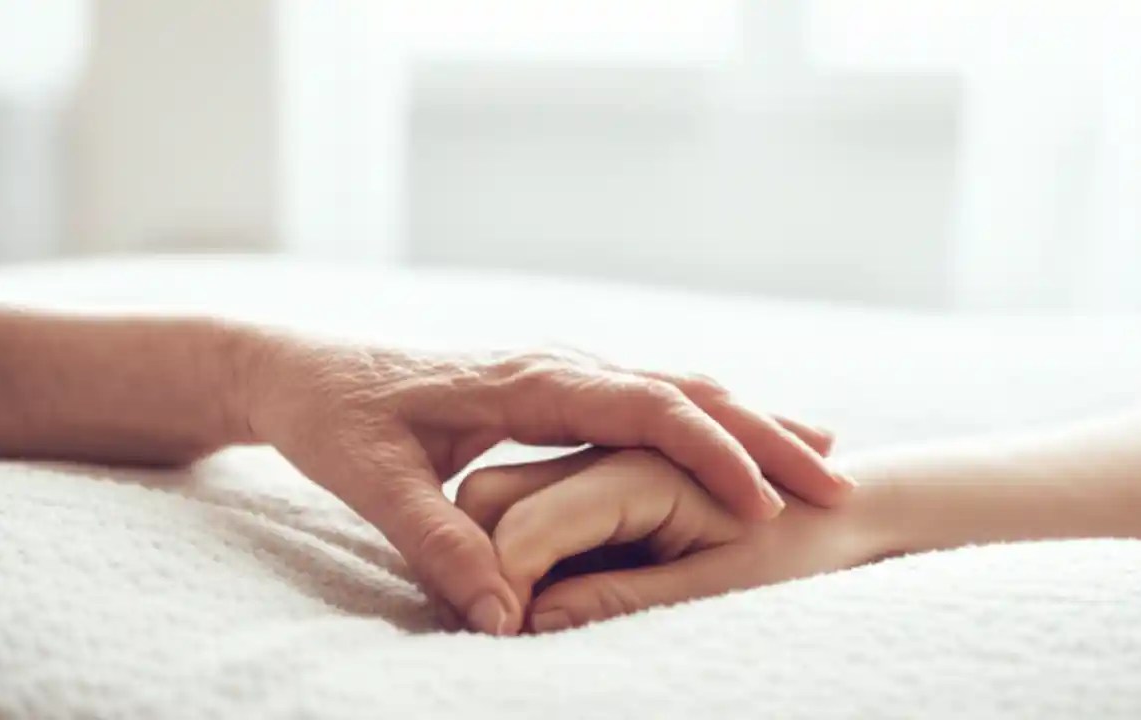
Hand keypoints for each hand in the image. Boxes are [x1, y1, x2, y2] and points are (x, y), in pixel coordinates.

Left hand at [240, 337, 846, 634]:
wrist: (301, 367)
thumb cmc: (336, 418)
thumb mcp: (373, 482)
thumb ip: (436, 543)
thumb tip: (503, 617)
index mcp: (528, 379)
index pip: (645, 404)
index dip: (714, 448)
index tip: (772, 497)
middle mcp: (559, 367)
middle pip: (687, 387)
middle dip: (766, 431)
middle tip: (839, 482)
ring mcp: (562, 373)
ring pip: (680, 387)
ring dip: (751, 422)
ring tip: (822, 458)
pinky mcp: (556, 389)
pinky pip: (654, 399)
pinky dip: (712, 420)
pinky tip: (743, 445)